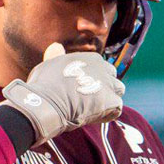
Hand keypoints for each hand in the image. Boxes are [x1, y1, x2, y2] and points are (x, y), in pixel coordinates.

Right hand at [0, 42, 124, 143]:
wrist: (48, 103)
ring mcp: (108, 84)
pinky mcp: (112, 101)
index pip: (100, 66)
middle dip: (105, 86)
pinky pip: (117, 108)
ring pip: (118, 90)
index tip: (82, 88)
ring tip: (94, 108)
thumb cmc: (44, 85)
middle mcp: (103, 68)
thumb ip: (56, 56)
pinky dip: (107, 114)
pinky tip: (93, 117)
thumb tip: (57, 46)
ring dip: (109, 98)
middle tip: (91, 99)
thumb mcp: (49, 64)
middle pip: (112, 76)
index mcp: (91, 58)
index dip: (93, 78)